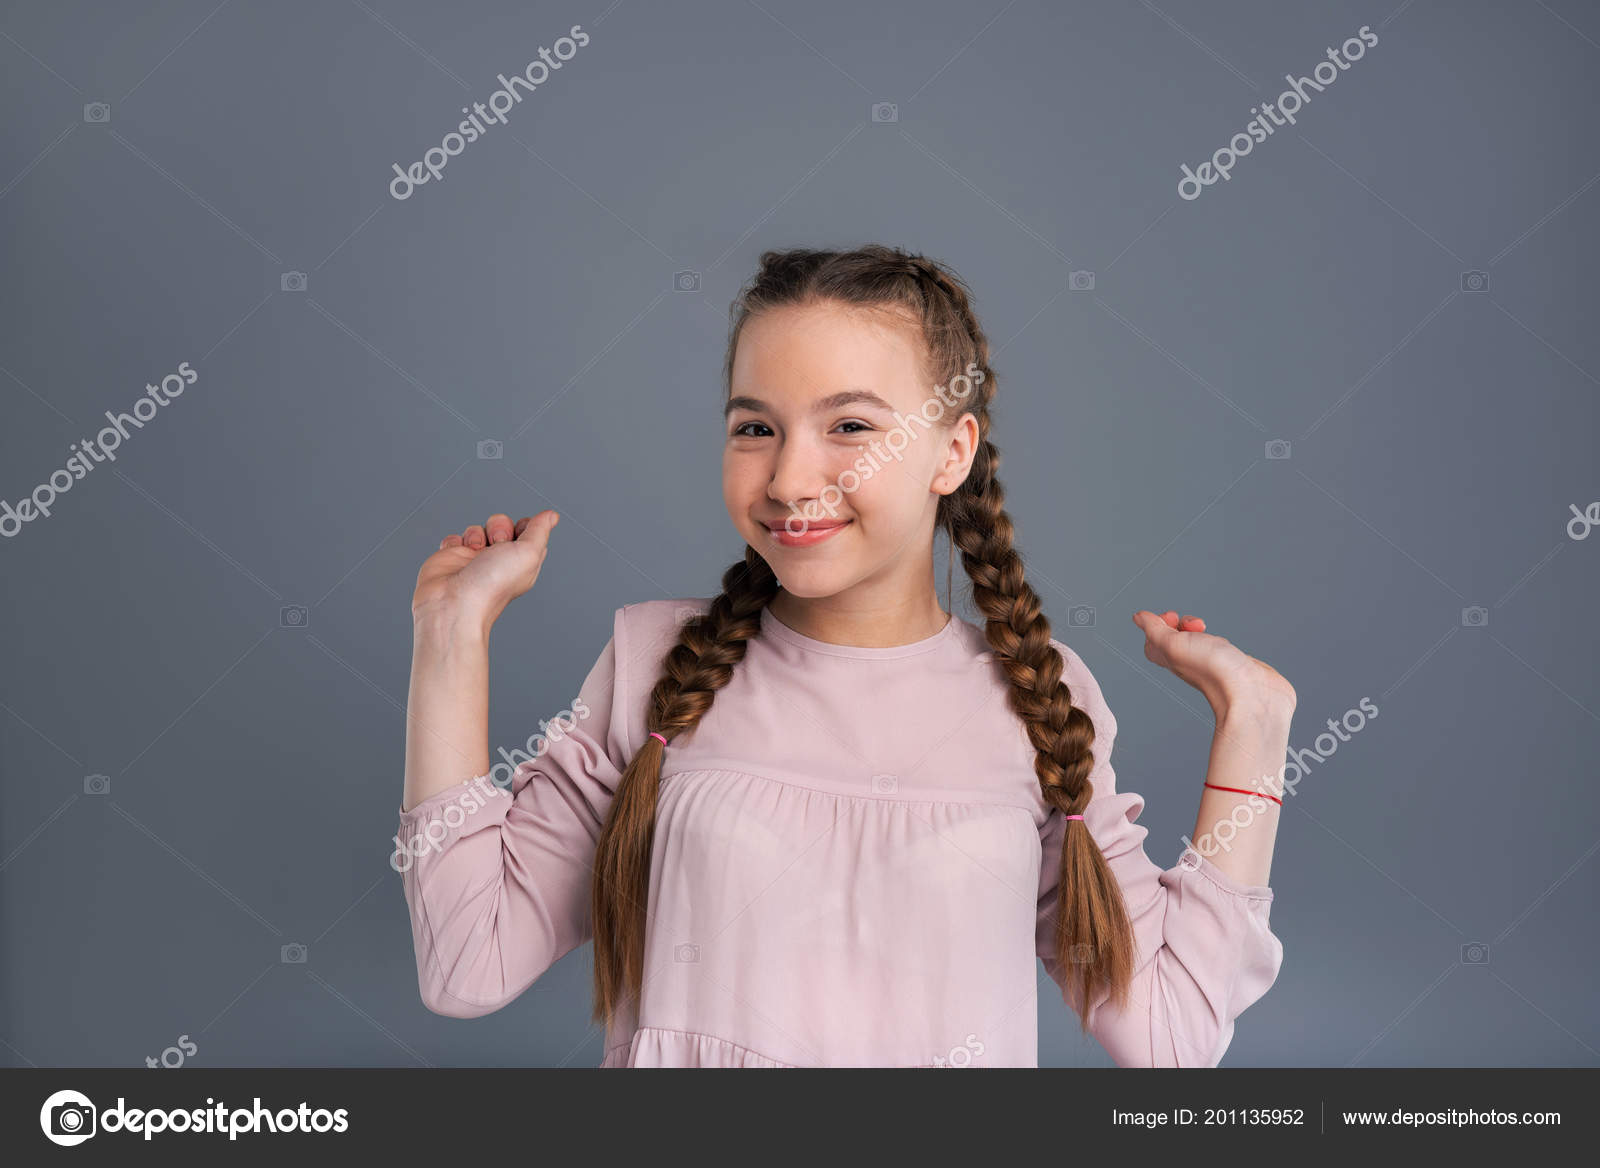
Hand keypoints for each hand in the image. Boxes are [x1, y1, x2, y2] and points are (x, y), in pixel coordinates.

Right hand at [412, 511, 559, 628]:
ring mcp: (475, 559)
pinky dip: (454, 541)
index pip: (527, 531)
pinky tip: (457, 555)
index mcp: (521, 562)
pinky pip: (454, 537)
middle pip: (501, 524)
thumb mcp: (529, 553)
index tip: (519, 534)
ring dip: (475, 534)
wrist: (454, 602)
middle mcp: (499, 560)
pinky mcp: (453, 558)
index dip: (523, 526)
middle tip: (496, 545)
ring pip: (478, 528)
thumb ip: (540, 531)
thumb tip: (551, 516)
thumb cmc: (492, 585)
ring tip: (474, 552)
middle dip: (498, 528)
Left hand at [1132, 609, 1295, 719]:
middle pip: (1174, 637)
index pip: (1152, 641)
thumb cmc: (1212, 672)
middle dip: (1181, 622)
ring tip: (1205, 629)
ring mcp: (1209, 664)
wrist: (1251, 693)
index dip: (1157, 624)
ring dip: (1198, 629)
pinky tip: (1223, 644)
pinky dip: (1217, 639)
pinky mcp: (1229, 665)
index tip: (1170, 617)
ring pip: (1196, 641)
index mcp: (1169, 659)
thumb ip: (1154, 630)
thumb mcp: (1173, 644)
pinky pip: (1216, 648)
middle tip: (1191, 625)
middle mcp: (1186, 663)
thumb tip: (1138, 617)